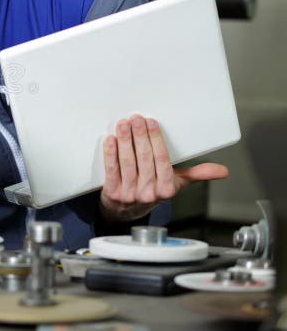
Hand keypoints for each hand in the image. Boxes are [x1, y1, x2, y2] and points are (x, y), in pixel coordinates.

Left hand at [99, 114, 227, 222]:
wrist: (125, 213)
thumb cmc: (152, 191)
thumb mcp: (176, 183)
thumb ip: (196, 174)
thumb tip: (222, 171)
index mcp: (167, 188)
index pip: (162, 160)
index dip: (156, 140)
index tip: (151, 123)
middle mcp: (149, 193)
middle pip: (144, 159)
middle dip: (139, 136)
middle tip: (136, 119)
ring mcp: (130, 194)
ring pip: (128, 163)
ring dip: (125, 141)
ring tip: (123, 125)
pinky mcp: (112, 193)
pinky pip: (111, 170)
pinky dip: (110, 154)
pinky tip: (110, 140)